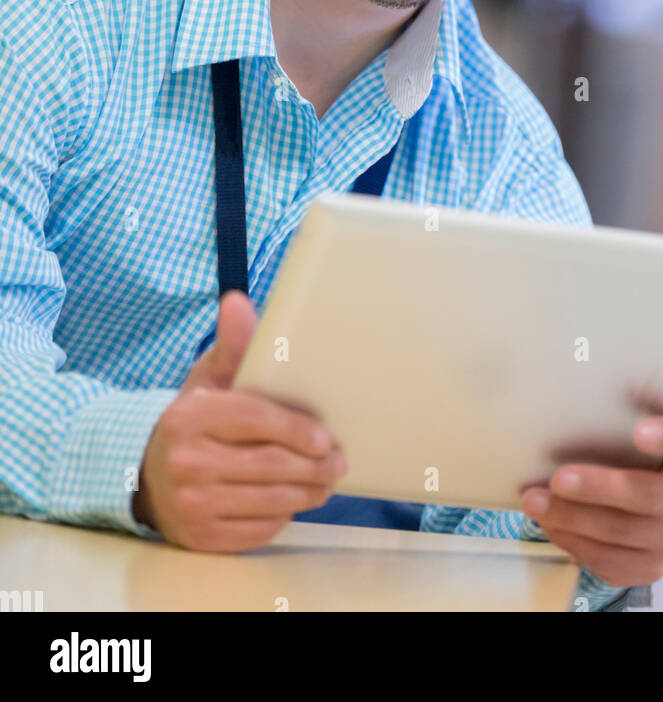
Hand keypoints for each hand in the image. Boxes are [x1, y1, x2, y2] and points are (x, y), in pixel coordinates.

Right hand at [132, 291, 348, 551]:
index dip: (297, 429)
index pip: (256, 420)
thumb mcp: (208, 380)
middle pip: (270, 465)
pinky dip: (283, 516)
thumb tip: (238, 302)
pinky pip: (258, 530)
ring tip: (326, 481)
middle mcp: (187, 461)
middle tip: (338, 460)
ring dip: (308, 492)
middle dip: (314, 465)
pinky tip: (295, 502)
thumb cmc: (193, 421)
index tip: (326, 436)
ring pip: (269, 501)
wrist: (146, 474)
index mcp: (191, 416)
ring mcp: (192, 504)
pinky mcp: (201, 537)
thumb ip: (232, 345)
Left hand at [519, 366, 662, 587]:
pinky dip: (576, 543)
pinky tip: (549, 524)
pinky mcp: (649, 565)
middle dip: (600, 488)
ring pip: (623, 533)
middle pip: (649, 497)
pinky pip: (612, 562)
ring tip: (534, 500)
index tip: (638, 431)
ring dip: (574, 518)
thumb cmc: (637, 446)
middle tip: (558, 478)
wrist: (640, 499)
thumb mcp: (649, 413)